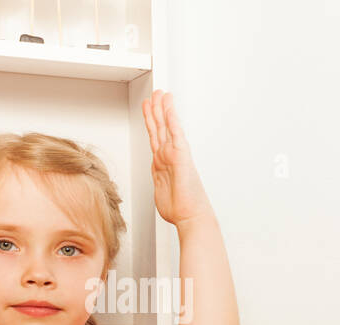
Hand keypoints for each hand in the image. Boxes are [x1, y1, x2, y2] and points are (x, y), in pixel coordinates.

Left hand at [142, 90, 212, 225]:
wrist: (190, 216)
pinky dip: (172, 119)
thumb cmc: (180, 208)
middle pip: (159, 127)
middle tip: (156, 94)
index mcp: (162, 162)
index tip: (149, 107)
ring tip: (160, 94)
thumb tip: (159, 179)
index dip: (151, 120)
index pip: (156, 136)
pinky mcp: (181, 157)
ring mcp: (174, 155)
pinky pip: (175, 134)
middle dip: (156, 109)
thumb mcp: (161, 191)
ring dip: (162, 109)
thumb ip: (159, 180)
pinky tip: (169, 107)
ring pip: (165, 126)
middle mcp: (168, 156)